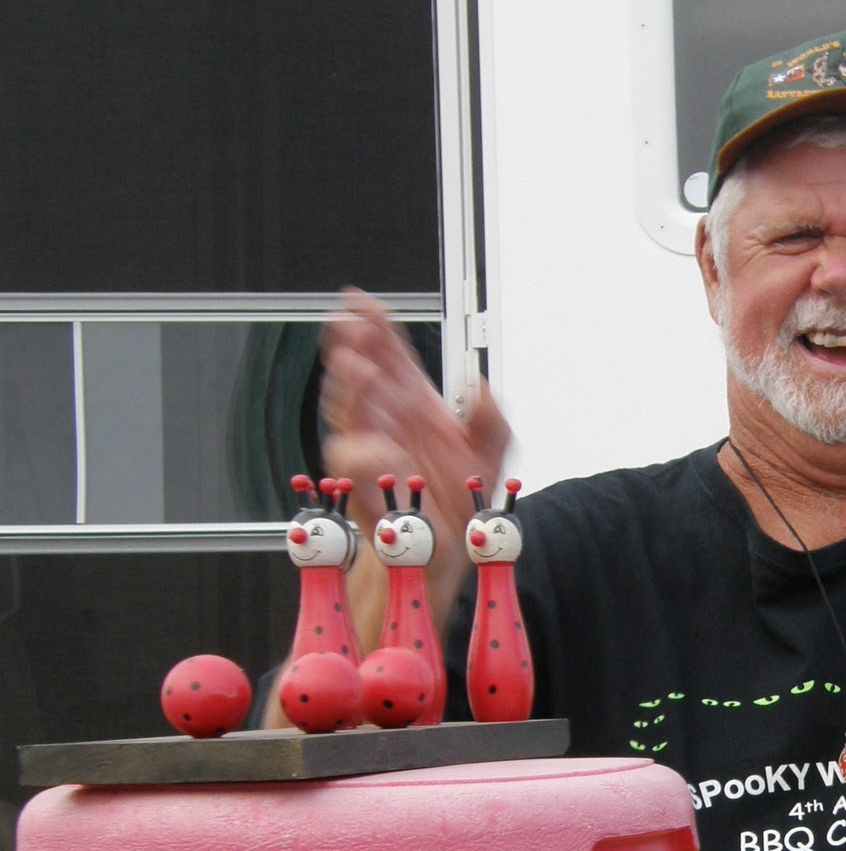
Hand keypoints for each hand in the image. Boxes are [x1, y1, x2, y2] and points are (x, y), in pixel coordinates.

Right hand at [320, 287, 510, 550]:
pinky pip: (353, 462)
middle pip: (363, 373)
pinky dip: (363, 451)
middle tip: (353, 329)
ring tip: (357, 368)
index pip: (390, 354)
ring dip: (350, 388)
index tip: (361, 302)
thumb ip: (491, 419)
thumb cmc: (462, 496)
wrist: (451, 547)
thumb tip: (480, 385)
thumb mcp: (492, 453)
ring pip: (348, 410)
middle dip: (355, 348)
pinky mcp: (366, 483)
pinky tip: (379, 443)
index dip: (375, 325)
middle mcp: (389, 421)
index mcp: (416, 404)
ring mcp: (372, 448)